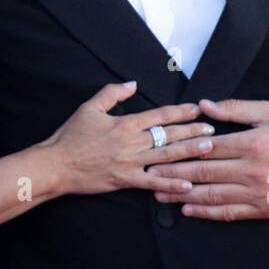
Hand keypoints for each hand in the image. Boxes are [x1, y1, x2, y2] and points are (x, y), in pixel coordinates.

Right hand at [39, 82, 215, 195]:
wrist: (56, 165)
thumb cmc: (71, 136)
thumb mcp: (89, 108)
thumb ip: (112, 93)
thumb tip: (133, 84)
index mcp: (125, 123)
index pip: (159, 115)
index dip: (180, 111)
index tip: (198, 108)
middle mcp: (132, 142)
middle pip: (168, 135)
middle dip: (193, 131)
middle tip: (212, 129)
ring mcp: (130, 163)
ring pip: (166, 156)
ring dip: (189, 152)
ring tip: (209, 148)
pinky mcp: (126, 180)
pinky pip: (153, 183)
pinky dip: (171, 184)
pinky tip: (189, 184)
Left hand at [146, 98, 268, 221]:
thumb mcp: (268, 113)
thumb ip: (234, 109)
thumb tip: (203, 105)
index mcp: (250, 143)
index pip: (205, 148)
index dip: (178, 150)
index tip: (157, 150)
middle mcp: (251, 170)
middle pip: (202, 172)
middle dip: (171, 173)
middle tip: (148, 173)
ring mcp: (256, 192)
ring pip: (211, 195)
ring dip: (181, 195)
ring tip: (158, 193)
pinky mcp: (262, 209)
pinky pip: (228, 212)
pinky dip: (205, 213)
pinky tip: (187, 210)